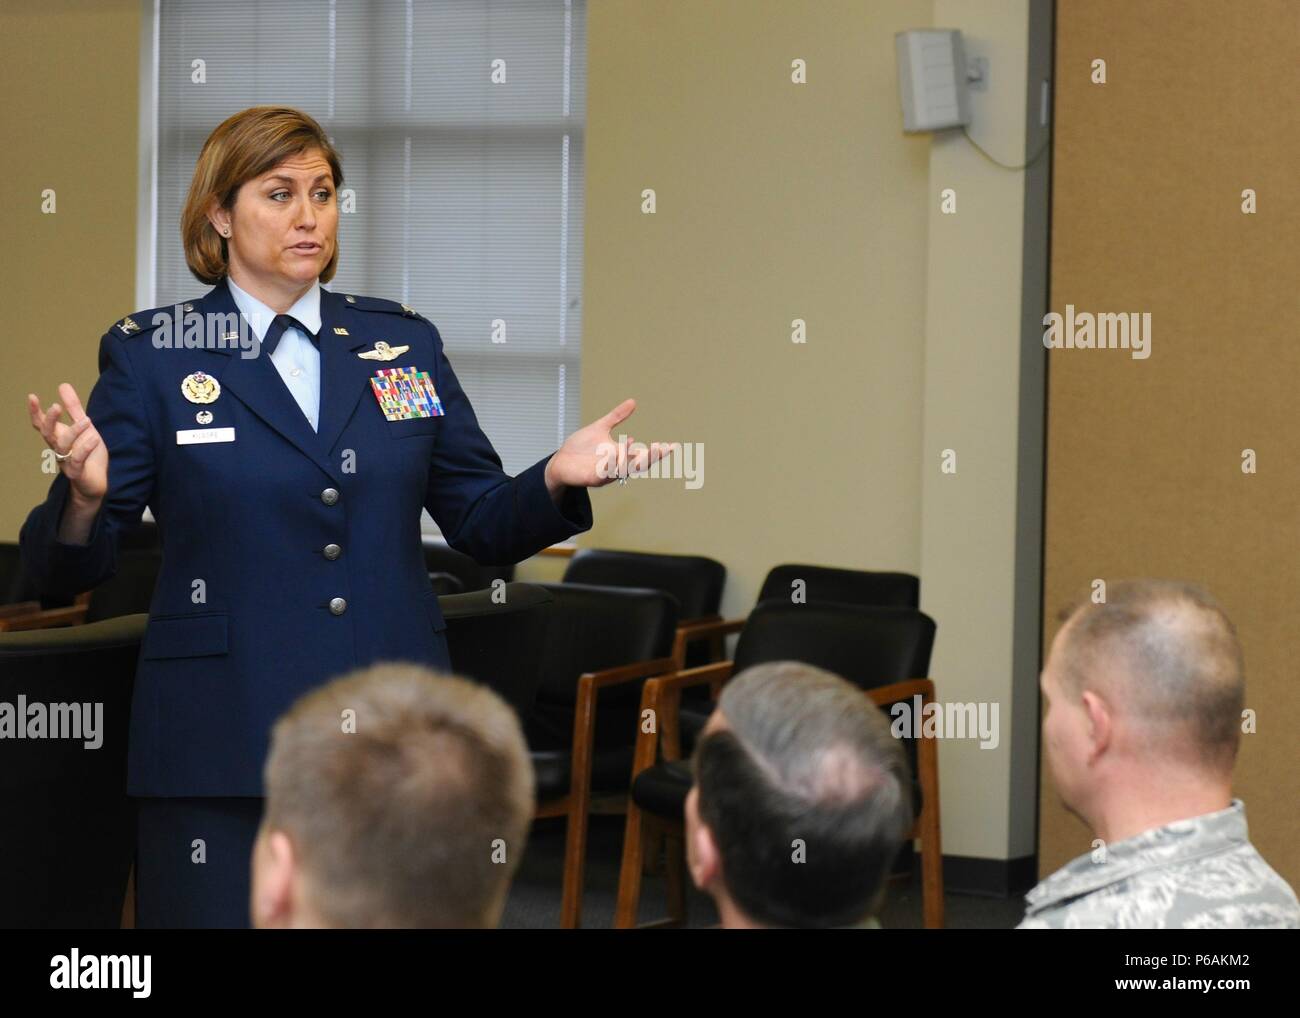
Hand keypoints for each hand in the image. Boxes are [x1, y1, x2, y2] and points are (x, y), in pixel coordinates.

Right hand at [28, 383, 107, 503]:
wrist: (96, 482)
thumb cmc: (88, 454)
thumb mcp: (84, 427)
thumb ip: (74, 408)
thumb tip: (62, 385)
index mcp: (58, 437)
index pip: (41, 424)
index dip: (35, 412)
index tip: (32, 396)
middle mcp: (58, 449)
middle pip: (48, 434)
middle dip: (50, 420)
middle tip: (56, 406)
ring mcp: (66, 461)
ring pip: (63, 446)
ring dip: (74, 432)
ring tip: (87, 420)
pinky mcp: (77, 473)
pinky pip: (77, 461)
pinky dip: (84, 449)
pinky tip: (94, 439)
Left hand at [544, 398, 677, 490]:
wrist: (560, 461)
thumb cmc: (580, 448)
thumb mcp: (600, 428)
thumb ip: (617, 417)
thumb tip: (633, 402)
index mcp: (621, 455)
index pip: (644, 455)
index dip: (659, 452)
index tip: (673, 446)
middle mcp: (617, 466)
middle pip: (639, 465)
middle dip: (651, 457)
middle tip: (662, 448)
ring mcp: (606, 474)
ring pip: (623, 469)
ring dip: (629, 458)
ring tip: (634, 444)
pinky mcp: (593, 479)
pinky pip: (606, 473)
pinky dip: (611, 464)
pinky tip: (613, 451)